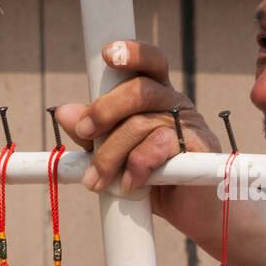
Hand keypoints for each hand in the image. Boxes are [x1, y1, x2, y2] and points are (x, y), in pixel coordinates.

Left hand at [55, 39, 219, 188]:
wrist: (190, 213)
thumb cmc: (153, 178)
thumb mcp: (113, 154)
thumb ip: (91, 134)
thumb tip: (64, 112)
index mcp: (156, 95)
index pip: (149, 62)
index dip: (132, 52)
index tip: (108, 55)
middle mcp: (175, 103)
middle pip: (140, 89)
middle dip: (104, 110)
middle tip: (85, 133)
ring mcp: (191, 124)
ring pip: (142, 124)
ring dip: (111, 155)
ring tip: (97, 180)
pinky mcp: (201, 148)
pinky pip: (161, 147)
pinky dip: (137, 166)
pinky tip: (129, 183)